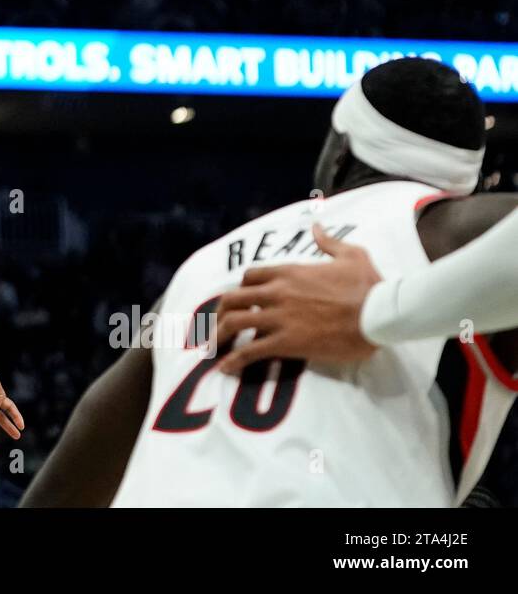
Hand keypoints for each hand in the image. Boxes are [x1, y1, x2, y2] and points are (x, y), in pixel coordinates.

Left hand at [213, 223, 382, 373]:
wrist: (381, 313)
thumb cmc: (369, 285)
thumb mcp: (351, 254)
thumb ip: (328, 241)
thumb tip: (317, 226)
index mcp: (289, 272)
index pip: (249, 277)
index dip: (242, 289)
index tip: (242, 302)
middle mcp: (277, 292)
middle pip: (232, 299)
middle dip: (221, 313)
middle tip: (218, 327)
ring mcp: (279, 317)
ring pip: (234, 323)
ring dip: (219, 336)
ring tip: (212, 348)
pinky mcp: (287, 342)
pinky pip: (250, 350)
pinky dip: (234, 359)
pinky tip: (225, 367)